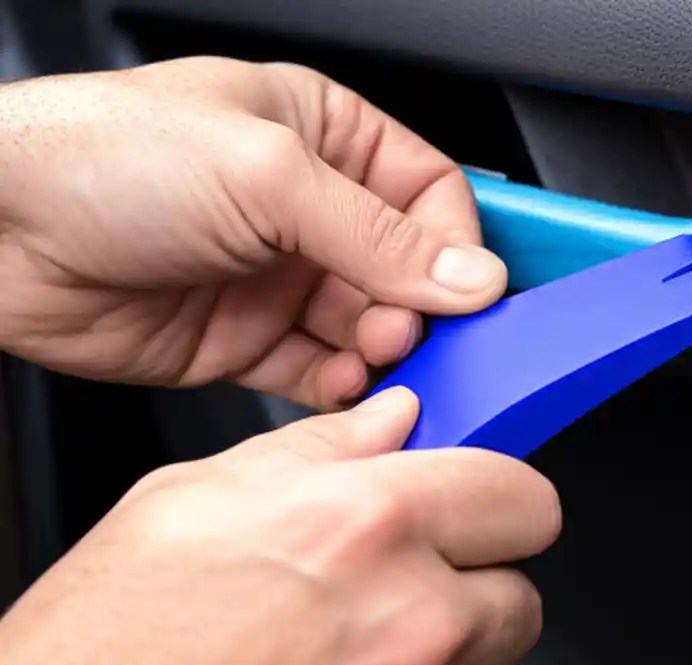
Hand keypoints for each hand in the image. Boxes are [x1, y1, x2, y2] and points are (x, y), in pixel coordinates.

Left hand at [0, 56, 506, 408]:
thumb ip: (378, 235)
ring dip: (385, 352)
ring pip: (369, 327)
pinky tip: (345, 384)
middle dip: (421, 308)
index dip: (458, 245)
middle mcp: (306, 209)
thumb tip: (470, 276)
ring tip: (380, 359)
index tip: (474, 292)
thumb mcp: (266, 176)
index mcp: (323, 136)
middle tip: (418, 334)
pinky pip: (319, 372)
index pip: (431, 193)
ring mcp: (275, 278)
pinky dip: (342, 386)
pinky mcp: (245, 339)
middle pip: (408, 270)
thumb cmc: (103, 154)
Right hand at [0, 386, 560, 664]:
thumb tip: (394, 418)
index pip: (525, 496)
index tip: (475, 505)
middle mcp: (412, 618)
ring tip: (360, 645)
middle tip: (409, 577)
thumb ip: (324, 449)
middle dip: (477, 579)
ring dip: (449, 653)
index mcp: (371, 523)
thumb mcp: (203, 495)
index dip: (498, 499)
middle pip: (522, 590)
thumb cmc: (114, 633)